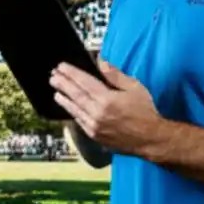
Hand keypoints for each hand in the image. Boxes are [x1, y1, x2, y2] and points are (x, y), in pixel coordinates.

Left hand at [50, 59, 168, 156]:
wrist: (150, 139)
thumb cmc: (145, 112)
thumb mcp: (135, 88)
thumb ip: (116, 76)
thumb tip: (101, 63)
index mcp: (108, 100)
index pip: (84, 83)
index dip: (71, 74)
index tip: (61, 67)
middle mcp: (98, 114)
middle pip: (76, 96)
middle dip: (63, 84)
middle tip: (53, 76)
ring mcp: (95, 127)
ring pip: (75, 110)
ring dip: (64, 99)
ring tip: (55, 90)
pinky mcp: (95, 136)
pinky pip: (80, 122)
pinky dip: (72, 112)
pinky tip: (68, 106)